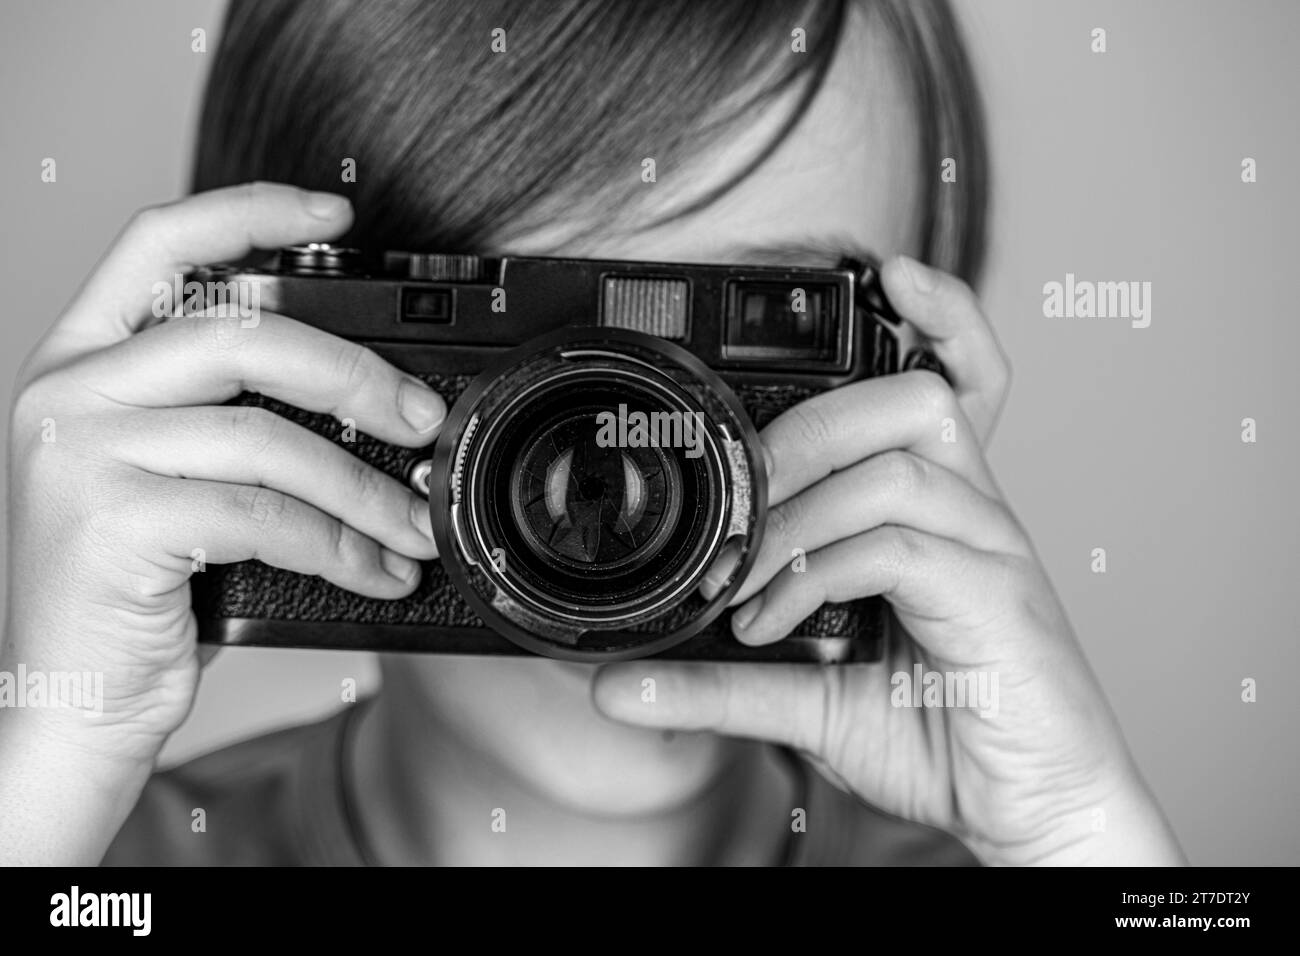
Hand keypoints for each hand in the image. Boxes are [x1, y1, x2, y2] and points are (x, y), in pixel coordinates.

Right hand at [1, 183, 444, 861]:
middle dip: (354, 377)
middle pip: (241, 336)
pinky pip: (263, 515)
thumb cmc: (134, 588)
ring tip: (415, 525)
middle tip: (421, 421)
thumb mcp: (170, 477)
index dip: (251, 210)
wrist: (69, 699)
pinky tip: (377, 572)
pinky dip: (340, 547)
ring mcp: (82, 453)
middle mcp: (70, 390)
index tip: (336, 215)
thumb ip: (230, 417)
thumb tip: (366, 398)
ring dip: (364, 489)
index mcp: (84, 358)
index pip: (160, 242)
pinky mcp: (110, 522)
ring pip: (265, 437)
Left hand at [593, 256, 1184, 865]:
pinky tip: (772, 619)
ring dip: (798, 506)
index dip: (940, 315)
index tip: (885, 272)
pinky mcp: (997, 598)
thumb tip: (617, 684)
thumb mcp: (808, 698)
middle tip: (741, 496)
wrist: (1028, 810)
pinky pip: (894, 543)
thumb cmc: (940, 734)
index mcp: (944, 512)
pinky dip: (814, 570)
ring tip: (746, 575)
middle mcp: (976, 514)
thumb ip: (718, 681)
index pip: (964, 380)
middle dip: (810, 426)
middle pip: (913, 399)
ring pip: (897, 460)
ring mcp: (991, 550)